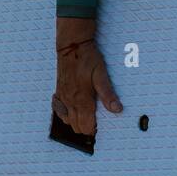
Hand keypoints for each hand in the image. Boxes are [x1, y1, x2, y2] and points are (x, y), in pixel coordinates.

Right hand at [53, 17, 121, 135]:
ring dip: (76, 122)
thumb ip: (108, 94)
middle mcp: (70, 101)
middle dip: (86, 127)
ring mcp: (62, 97)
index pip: (86, 125)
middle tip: (95, 121)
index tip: (100, 126)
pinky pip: (59, 111)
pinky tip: (72, 110)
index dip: (94, 129)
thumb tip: (118, 109)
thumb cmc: (87, 59)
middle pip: (76, 126)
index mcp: (82, 99)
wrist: (71, 46)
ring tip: (86, 116)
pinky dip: (65, 115)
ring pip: (67, 121)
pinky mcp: (58, 92)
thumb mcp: (101, 74)